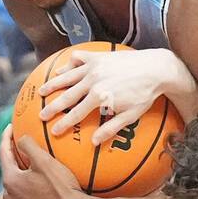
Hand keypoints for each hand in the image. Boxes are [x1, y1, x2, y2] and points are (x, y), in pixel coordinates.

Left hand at [0, 125, 90, 198]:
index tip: (9, 127)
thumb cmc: (61, 188)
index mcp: (11, 180)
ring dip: (22, 182)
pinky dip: (28, 198)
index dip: (5, 138)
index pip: (3, 154)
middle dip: (15, 162)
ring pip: (16, 191)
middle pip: (10, 173)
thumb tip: (20, 139)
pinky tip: (40, 194)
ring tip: (34, 175)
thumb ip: (28, 145)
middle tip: (25, 152)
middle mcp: (9, 198)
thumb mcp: (45, 161)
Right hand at [40, 48, 171, 143]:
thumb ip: (110, 129)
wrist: (156, 68)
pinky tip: (65, 69)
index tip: (53, 131)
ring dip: (53, 84)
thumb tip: (94, 142)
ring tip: (41, 91)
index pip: (76, 114)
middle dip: (52, 107)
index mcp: (100, 98)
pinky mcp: (98, 56)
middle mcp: (92, 81)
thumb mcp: (130, 116)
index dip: (63, 124)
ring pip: (67, 76)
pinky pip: (78, 58)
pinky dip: (70, 63)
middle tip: (41, 115)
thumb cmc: (145, 95)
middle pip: (66, 96)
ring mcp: (94, 66)